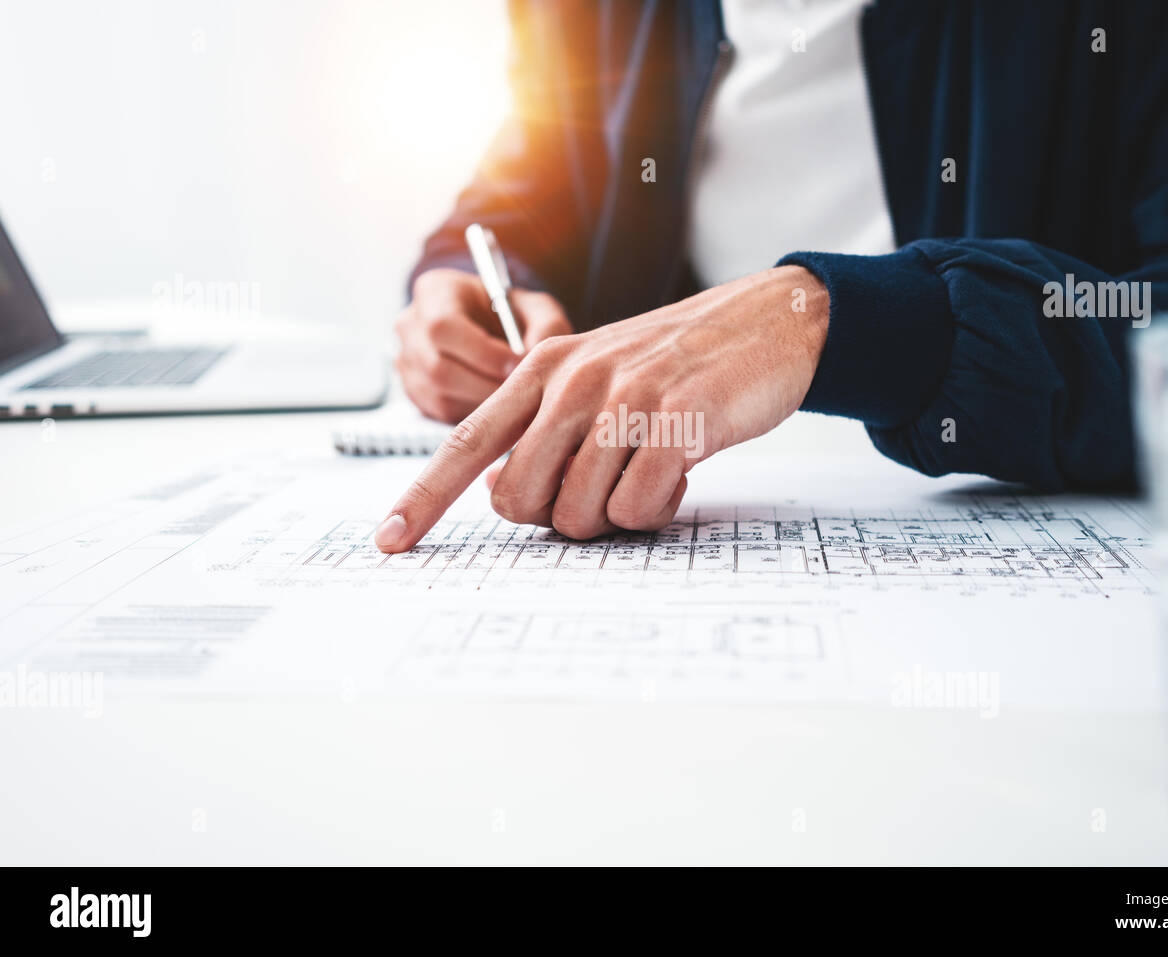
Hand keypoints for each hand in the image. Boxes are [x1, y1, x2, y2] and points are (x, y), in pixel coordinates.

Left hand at [375, 265, 828, 550]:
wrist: (766, 321)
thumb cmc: (677, 362)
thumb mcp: (597, 376)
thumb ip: (543, 428)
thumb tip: (500, 492)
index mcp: (542, 367)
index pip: (465, 444)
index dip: (422, 499)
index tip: (389, 543)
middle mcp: (573, 381)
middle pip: (518, 500)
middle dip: (556, 517)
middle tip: (602, 491)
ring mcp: (624, 399)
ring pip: (578, 513)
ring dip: (616, 514)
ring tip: (650, 472)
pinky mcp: (675, 422)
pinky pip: (638, 509)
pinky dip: (657, 508)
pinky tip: (681, 471)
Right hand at [394, 268, 572, 421]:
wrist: (493, 330)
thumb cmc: (514, 317)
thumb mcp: (538, 309)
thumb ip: (547, 326)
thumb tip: (533, 355)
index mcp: (435, 291)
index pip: (443, 326)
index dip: (482, 352)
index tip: (517, 364)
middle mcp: (410, 325)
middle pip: (437, 367)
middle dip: (485, 385)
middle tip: (521, 391)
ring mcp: (406, 360)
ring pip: (438, 395)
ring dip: (482, 405)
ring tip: (513, 400)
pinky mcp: (414, 391)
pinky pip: (439, 413)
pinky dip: (472, 416)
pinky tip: (496, 408)